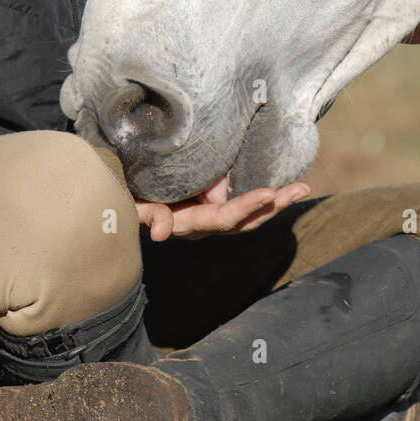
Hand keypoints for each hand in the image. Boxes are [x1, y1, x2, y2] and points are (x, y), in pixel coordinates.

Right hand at [135, 180, 310, 241]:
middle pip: (244, 222)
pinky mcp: (208, 207)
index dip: (246, 207)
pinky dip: (260, 198)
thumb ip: (146, 215)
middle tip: (301, 188)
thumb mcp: (132, 204)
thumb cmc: (124, 196)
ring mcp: (207, 218)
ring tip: (300, 187)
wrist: (118, 196)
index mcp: (186, 222)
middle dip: (274, 206)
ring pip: (247, 217)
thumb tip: (160, 233)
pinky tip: (280, 186)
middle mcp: (201, 225)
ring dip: (274, 204)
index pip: (222, 218)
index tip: (269, 192)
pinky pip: (239, 206)